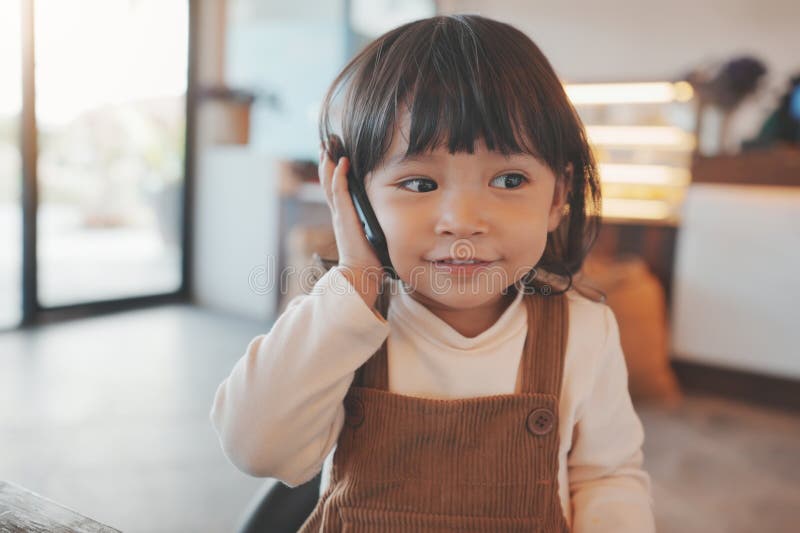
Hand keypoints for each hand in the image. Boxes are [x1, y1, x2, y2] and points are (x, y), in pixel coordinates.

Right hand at [318, 142, 385, 304]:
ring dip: (328, 163)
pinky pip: (339, 192)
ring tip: (327, 146)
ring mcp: (340, 215)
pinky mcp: (344, 217)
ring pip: (329, 183)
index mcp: (345, 217)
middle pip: (327, 182)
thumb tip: (390, 218)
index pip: (336, 190)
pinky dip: (339, 176)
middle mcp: (339, 214)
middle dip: (326, 162)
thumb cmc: (370, 259)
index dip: (333, 172)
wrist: (362, 274)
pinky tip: (341, 162)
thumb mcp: (372, 234)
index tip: (334, 155)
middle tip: (325, 143)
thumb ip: (375, 223)